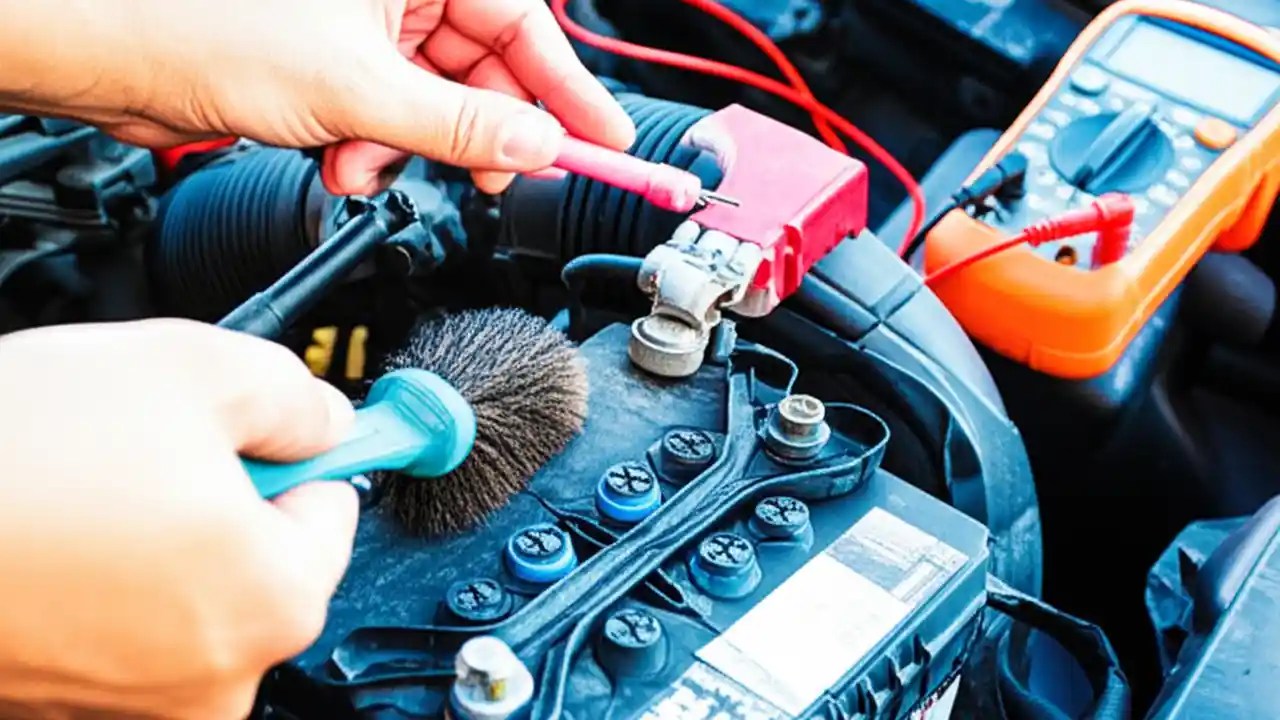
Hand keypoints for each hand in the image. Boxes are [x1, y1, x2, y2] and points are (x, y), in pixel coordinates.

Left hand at [0, 0, 634, 194]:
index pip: (525, 25)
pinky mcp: (333, 65)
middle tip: (492, 177)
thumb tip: (535, 145)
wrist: (110, 52)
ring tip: (367, 163)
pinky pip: (388, 116)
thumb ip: (462, 125)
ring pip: (433, 103)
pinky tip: (340, 160)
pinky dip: (373, 150)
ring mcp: (362, 26)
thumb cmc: (206, 24)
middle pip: (482, 69)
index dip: (568, 90)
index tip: (606, 141)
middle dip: (477, 132)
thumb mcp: (360, 88)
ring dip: (411, 149)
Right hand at [0, 320, 357, 718]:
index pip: (335, 509)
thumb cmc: (11, 455)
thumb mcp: (195, 369)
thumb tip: (326, 419)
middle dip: (221, 498)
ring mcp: (131, 708)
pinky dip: (98, 582)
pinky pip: (117, 626)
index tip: (268, 432)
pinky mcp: (60, 708)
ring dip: (154, 537)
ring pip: (184, 590)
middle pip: (261, 557)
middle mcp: (214, 680)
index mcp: (273, 602)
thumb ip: (293, 396)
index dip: (293, 454)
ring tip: (79, 492)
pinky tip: (47, 536)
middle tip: (147, 450)